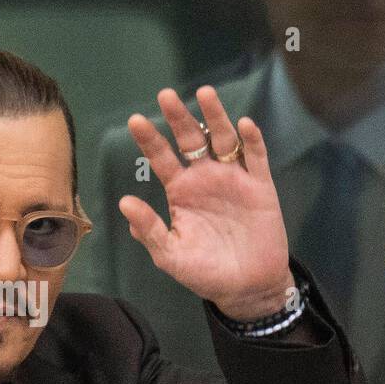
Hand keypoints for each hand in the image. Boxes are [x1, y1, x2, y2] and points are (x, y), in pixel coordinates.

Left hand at [120, 86, 293, 320]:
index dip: (150, 139)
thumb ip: (149, 230)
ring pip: (223, 139)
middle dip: (179, 118)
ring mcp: (233, 179)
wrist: (245, 288)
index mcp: (180, 191)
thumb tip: (124, 202)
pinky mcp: (260, 187)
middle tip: (165, 96)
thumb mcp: (170, 255)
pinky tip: (244, 125)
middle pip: (191, 140)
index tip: (135, 120)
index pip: (162, 158)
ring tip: (204, 94)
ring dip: (215, 117)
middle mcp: (205, 178)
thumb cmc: (204, 271)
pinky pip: (256, 158)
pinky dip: (251, 140)